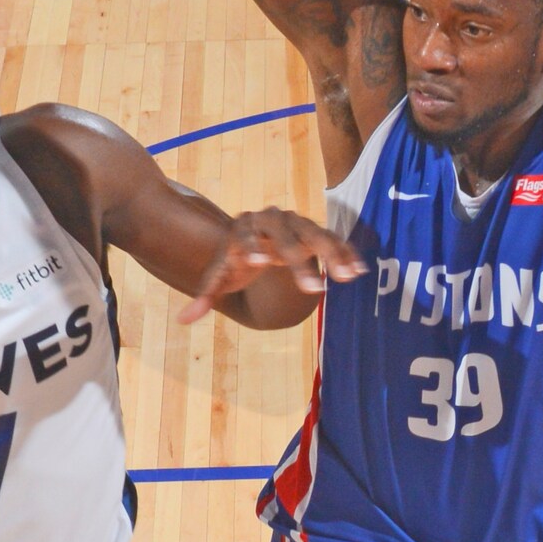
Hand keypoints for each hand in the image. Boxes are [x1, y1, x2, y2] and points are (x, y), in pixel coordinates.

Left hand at [177, 206, 367, 321]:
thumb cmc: (239, 258)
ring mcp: (298, 223)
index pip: (246, 235)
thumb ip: (206, 295)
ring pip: (316, 235)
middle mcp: (273, 220)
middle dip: (299, 262)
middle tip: (312, 289)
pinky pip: (334, 239)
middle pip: (286, 236)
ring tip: (347, 278)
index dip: (252, 248)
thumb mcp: (222, 275)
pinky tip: (359, 271)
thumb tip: (183, 320)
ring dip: (332, 256)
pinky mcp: (317, 230)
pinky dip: (346, 253)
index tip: (258, 263)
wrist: (260, 235)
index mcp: (244, 227)